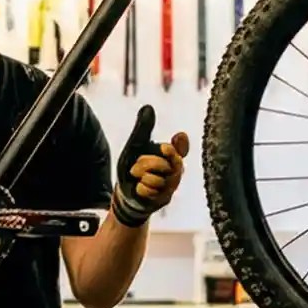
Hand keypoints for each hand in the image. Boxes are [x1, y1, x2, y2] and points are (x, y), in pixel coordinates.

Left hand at [113, 105, 189, 226]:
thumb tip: (148, 107)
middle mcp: (176, 170)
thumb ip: (143, 129)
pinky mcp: (164, 200)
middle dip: (148, 164)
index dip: (179, 147)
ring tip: (137, 179)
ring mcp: (172, 186)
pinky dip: (141, 189)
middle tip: (135, 167)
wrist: (125, 193)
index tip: (169, 144)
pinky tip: (140, 189)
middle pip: (168, 164)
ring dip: (142, 178)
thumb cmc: (132, 167)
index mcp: (170, 155)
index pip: (182, 149)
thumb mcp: (135, 146)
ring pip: (159, 179)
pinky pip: (152, 191)